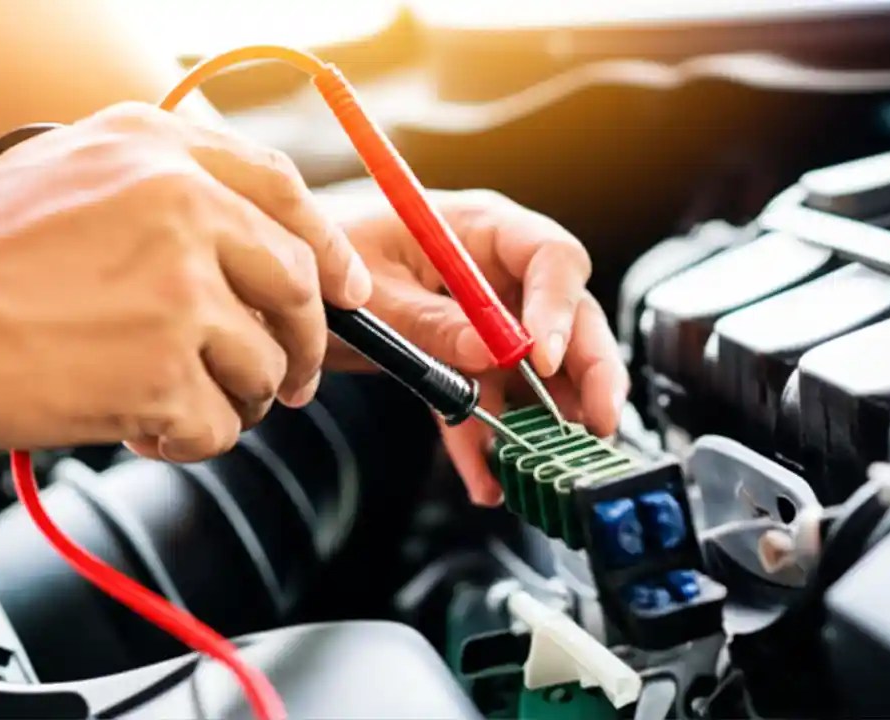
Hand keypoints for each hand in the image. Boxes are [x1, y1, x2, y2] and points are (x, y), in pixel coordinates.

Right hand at [0, 102, 370, 459]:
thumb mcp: (83, 162)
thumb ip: (174, 179)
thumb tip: (256, 232)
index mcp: (173, 160)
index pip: (292, 200)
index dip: (331, 255)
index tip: (344, 292)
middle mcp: (190, 221)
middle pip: (300, 294)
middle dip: (303, 346)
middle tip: (291, 377)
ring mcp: (180, 302)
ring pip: (265, 371)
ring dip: (237, 399)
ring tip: (180, 397)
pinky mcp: (160, 377)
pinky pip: (219, 427)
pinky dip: (191, 439)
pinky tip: (147, 425)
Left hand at [325, 189, 628, 504]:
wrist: (293, 278)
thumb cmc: (327, 254)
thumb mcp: (370, 288)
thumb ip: (428, 320)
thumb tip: (490, 352)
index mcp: (479, 229)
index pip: (549, 257)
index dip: (558, 308)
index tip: (543, 359)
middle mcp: (495, 272)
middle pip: (566, 317)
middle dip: (588, 373)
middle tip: (597, 422)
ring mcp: (484, 319)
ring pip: (535, 371)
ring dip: (541, 421)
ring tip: (544, 464)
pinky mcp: (461, 360)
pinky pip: (484, 400)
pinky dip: (482, 441)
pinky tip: (484, 479)